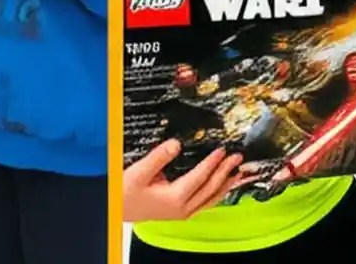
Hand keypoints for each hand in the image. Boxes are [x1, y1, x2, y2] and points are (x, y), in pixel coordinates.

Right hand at [123, 140, 243, 222]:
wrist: (117, 209)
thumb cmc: (125, 193)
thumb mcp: (139, 172)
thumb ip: (158, 157)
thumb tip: (176, 144)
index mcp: (174, 197)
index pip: (200, 177)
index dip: (213, 163)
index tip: (222, 151)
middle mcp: (182, 208)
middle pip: (211, 188)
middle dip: (225, 172)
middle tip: (237, 158)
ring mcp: (183, 212)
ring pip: (211, 199)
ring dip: (225, 185)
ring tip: (237, 173)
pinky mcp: (181, 212)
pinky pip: (205, 203)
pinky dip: (217, 194)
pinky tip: (221, 187)